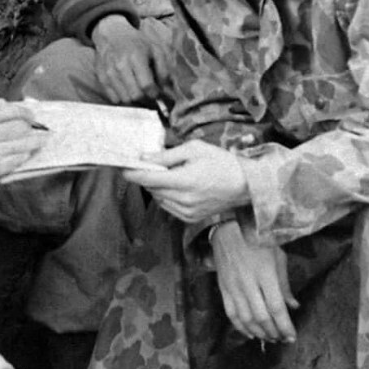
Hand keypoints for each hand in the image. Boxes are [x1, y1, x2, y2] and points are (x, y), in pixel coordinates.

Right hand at [0, 101, 46, 187]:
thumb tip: (8, 104)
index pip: (13, 111)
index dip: (27, 112)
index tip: (32, 115)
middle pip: (21, 128)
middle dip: (33, 128)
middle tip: (41, 129)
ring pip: (23, 145)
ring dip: (35, 142)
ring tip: (43, 140)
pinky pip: (16, 161)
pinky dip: (23, 156)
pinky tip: (26, 153)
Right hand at [90, 15, 159, 105]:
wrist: (112, 35)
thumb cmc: (136, 43)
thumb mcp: (155, 49)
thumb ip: (163, 69)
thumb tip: (164, 88)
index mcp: (136, 57)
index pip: (146, 85)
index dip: (154, 92)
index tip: (156, 91)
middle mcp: (121, 66)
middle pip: (135, 95)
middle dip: (144, 96)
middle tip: (146, 90)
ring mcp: (109, 73)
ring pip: (125, 99)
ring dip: (133, 97)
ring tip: (136, 87)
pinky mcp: (101, 78)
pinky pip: (114, 99)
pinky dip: (122, 96)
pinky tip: (126, 87)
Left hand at [121, 139, 249, 227]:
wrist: (245, 185)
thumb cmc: (221, 162)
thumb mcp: (194, 149)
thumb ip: (167, 155)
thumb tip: (145, 158)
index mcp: (184, 181)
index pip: (149, 179)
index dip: (133, 173)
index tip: (123, 167)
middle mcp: (184, 200)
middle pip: (151, 189)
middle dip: (147, 176)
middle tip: (150, 164)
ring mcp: (187, 211)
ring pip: (158, 198)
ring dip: (157, 186)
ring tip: (171, 174)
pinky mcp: (190, 218)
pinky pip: (168, 207)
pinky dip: (166, 196)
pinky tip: (178, 186)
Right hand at [211, 218, 297, 343]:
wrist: (227, 227)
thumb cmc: (258, 239)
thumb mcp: (277, 256)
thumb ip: (285, 284)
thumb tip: (293, 306)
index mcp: (265, 273)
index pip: (276, 308)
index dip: (285, 326)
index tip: (292, 337)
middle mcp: (248, 282)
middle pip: (262, 317)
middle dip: (274, 332)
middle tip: (282, 339)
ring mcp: (233, 286)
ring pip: (246, 319)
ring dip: (259, 333)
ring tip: (269, 338)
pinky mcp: (223, 288)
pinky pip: (231, 313)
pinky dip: (240, 327)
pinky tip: (250, 333)